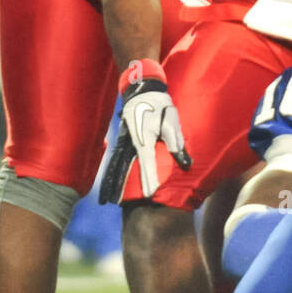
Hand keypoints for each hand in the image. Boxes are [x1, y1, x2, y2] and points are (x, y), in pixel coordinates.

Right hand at [99, 62, 190, 203]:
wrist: (142, 88)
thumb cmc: (160, 104)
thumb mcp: (171, 120)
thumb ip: (176, 142)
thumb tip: (184, 162)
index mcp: (145, 138)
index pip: (147, 163)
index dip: (150, 179)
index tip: (150, 195)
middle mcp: (132, 142)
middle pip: (126, 167)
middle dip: (121, 185)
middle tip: (116, 203)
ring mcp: (126, 139)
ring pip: (119, 163)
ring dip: (113, 179)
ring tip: (108, 198)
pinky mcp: (125, 137)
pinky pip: (119, 156)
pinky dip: (114, 168)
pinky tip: (112, 179)